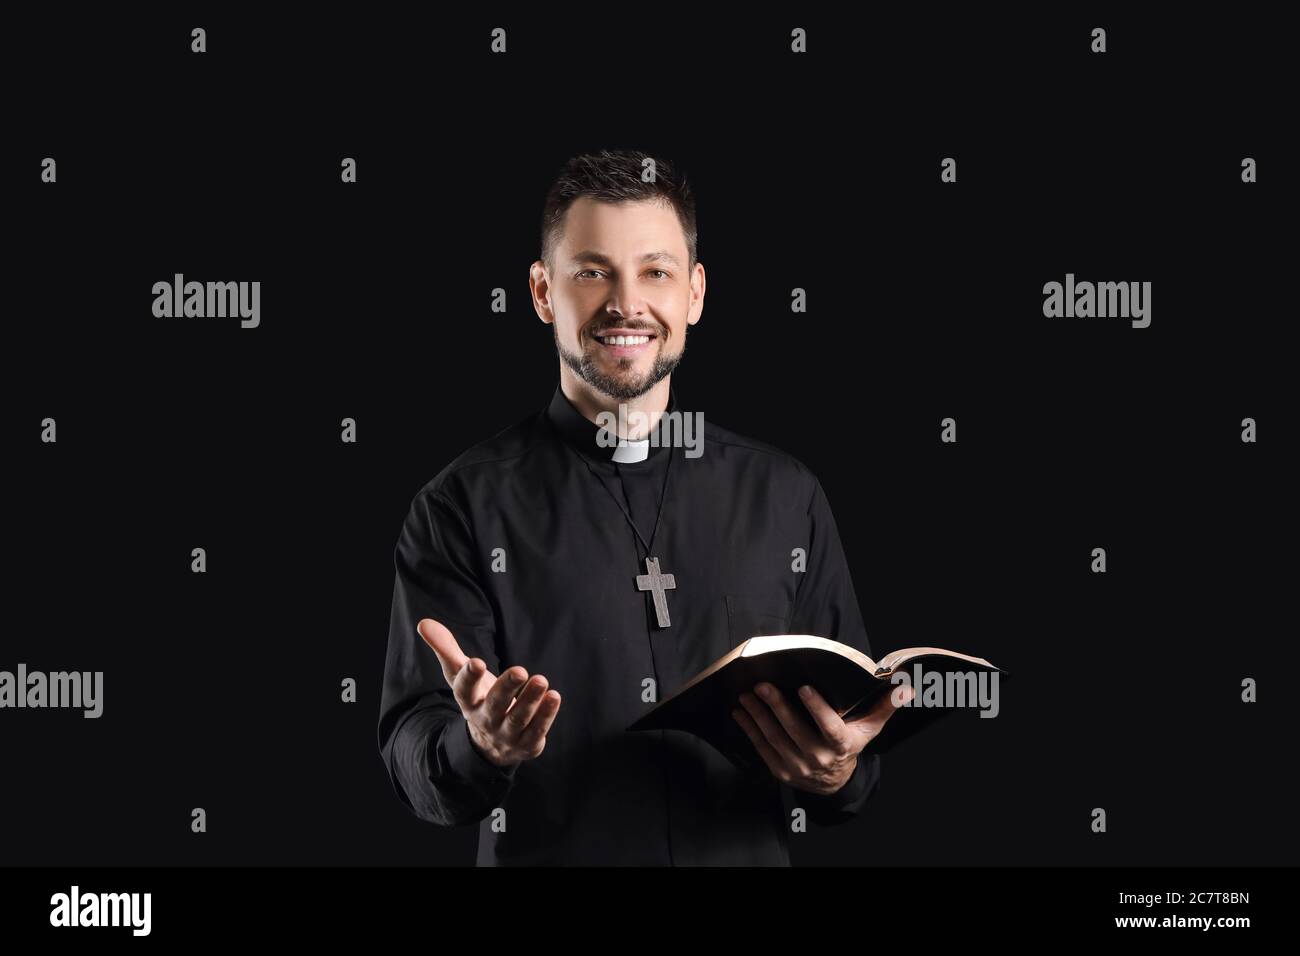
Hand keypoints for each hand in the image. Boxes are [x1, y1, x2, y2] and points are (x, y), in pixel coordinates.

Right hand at [417, 618, 561, 768]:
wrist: (492, 744)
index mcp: (468, 702)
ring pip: (518, 718)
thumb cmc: (479, 698)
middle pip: (496, 704)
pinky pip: (537, 730)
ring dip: (530, 700)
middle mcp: (486, 719)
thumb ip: (446, 649)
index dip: (469, 677)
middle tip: (521, 670)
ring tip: (542, 680)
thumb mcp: (461, 675)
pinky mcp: (527, 743)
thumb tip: (424, 623)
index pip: (464, 690)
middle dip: (507, 688)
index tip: (477, 662)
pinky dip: (546, 714)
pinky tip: (553, 696)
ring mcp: (506, 734)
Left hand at [732, 682, 914, 794]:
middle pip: (795, 730)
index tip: (803, 688)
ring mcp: (797, 767)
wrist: (833, 783)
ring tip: (747, 695)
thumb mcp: (869, 728)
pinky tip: (741, 712)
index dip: (817, 709)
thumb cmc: (850, 745)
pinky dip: (749, 730)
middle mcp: (819, 758)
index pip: (830, 727)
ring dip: (758, 715)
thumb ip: (884, 707)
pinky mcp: (780, 771)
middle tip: (762, 685)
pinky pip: (762, 748)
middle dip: (776, 706)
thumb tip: (904, 687)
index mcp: (841, 745)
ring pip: (774, 738)